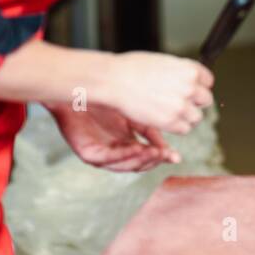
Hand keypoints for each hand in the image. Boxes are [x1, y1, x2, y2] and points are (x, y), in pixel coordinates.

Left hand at [49, 103, 178, 170]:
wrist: (79, 89)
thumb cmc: (105, 99)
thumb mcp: (134, 114)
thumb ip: (151, 130)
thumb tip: (172, 144)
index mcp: (125, 144)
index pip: (145, 157)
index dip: (160, 157)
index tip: (176, 156)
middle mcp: (113, 152)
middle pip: (136, 165)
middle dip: (153, 160)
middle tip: (166, 154)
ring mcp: (100, 155)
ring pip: (123, 165)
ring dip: (141, 160)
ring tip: (155, 152)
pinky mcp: (87, 153)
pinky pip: (108, 159)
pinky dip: (124, 155)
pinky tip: (137, 147)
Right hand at [99, 51, 213, 135]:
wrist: (115, 80)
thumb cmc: (133, 68)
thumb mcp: (164, 62)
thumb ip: (181, 72)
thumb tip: (189, 79)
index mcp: (190, 70)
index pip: (209, 81)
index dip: (198, 85)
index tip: (191, 88)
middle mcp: (190, 88)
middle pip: (206, 100)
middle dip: (195, 102)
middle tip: (180, 102)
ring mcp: (181, 106)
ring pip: (197, 117)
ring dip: (187, 116)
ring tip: (171, 111)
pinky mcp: (170, 122)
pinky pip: (185, 129)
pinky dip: (177, 127)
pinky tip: (166, 119)